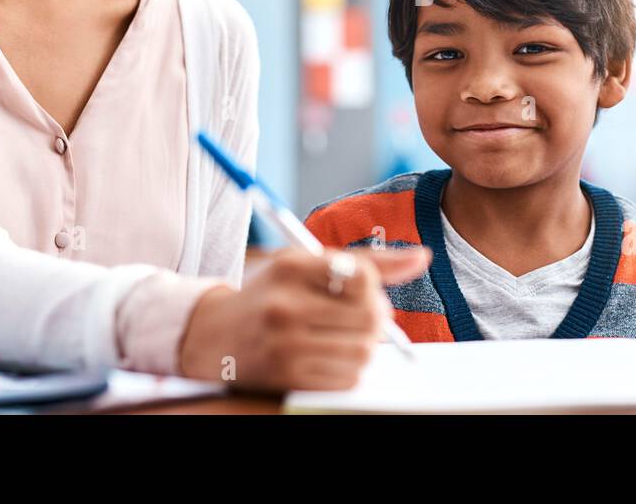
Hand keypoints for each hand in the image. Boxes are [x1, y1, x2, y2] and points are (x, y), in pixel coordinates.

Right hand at [177, 245, 431, 391]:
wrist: (213, 336)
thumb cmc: (270, 294)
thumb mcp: (307, 264)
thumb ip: (367, 262)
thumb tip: (423, 258)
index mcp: (291, 266)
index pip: (361, 274)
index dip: (373, 287)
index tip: (364, 293)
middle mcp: (285, 303)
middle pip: (370, 317)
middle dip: (377, 320)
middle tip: (364, 319)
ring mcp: (284, 343)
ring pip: (364, 351)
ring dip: (365, 347)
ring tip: (345, 338)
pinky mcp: (286, 376)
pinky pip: (347, 378)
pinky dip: (350, 370)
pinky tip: (332, 357)